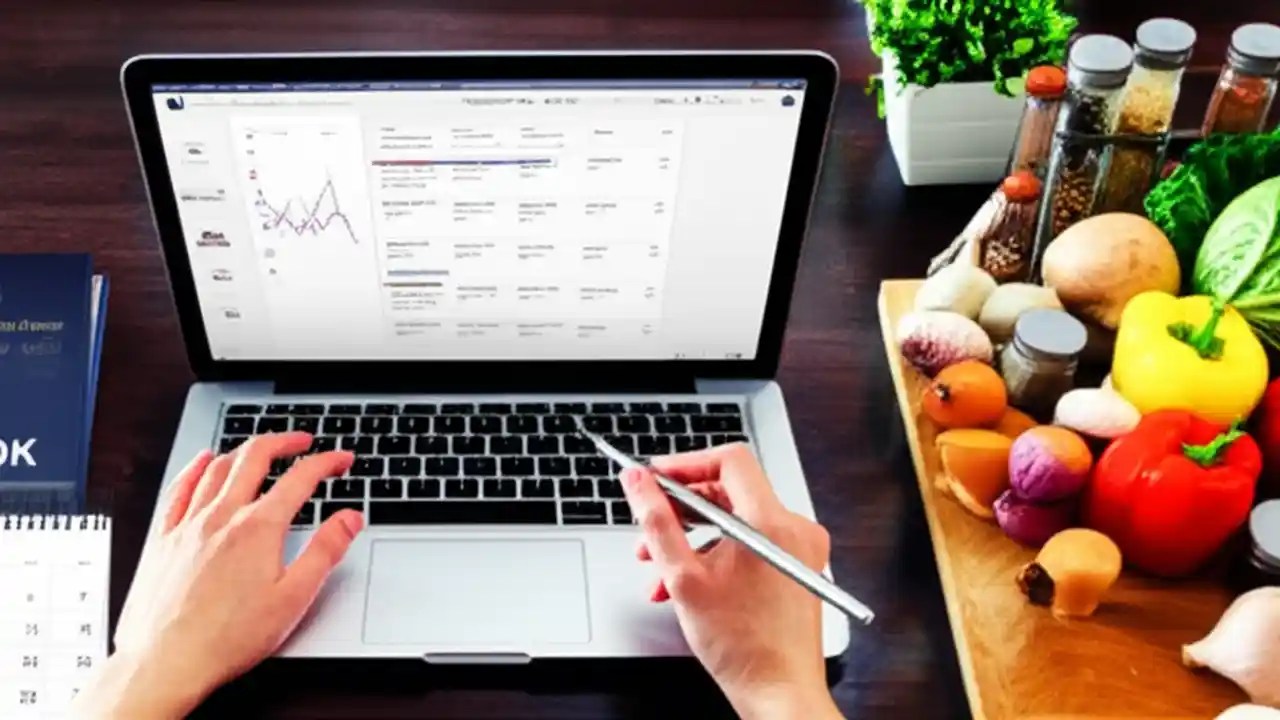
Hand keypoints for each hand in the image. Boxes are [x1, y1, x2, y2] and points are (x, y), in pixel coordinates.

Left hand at [72, 433, 363, 718]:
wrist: (165, 662)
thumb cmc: (227, 638)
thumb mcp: (294, 598)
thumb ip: (326, 551)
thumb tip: (349, 519)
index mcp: (258, 529)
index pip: (301, 478)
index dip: (327, 462)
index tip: (342, 459)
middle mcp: (222, 517)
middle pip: (255, 457)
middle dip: (284, 441)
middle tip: (303, 441)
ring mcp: (188, 525)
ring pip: (218, 467)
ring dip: (244, 449)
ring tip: (261, 447)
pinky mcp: (164, 539)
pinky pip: (179, 488)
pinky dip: (195, 467)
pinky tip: (202, 460)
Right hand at [621, 444, 840, 719]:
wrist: (779, 692)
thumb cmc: (743, 646)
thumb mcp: (683, 577)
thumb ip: (656, 522)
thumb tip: (638, 484)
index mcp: (770, 522)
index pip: (729, 459)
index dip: (686, 463)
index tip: (657, 476)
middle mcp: (794, 528)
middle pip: (730, 490)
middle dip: (682, 509)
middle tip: (650, 524)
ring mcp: (799, 548)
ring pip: (736, 521)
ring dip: (692, 538)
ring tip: (661, 568)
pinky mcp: (796, 566)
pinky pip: (751, 543)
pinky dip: (716, 554)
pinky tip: (688, 583)